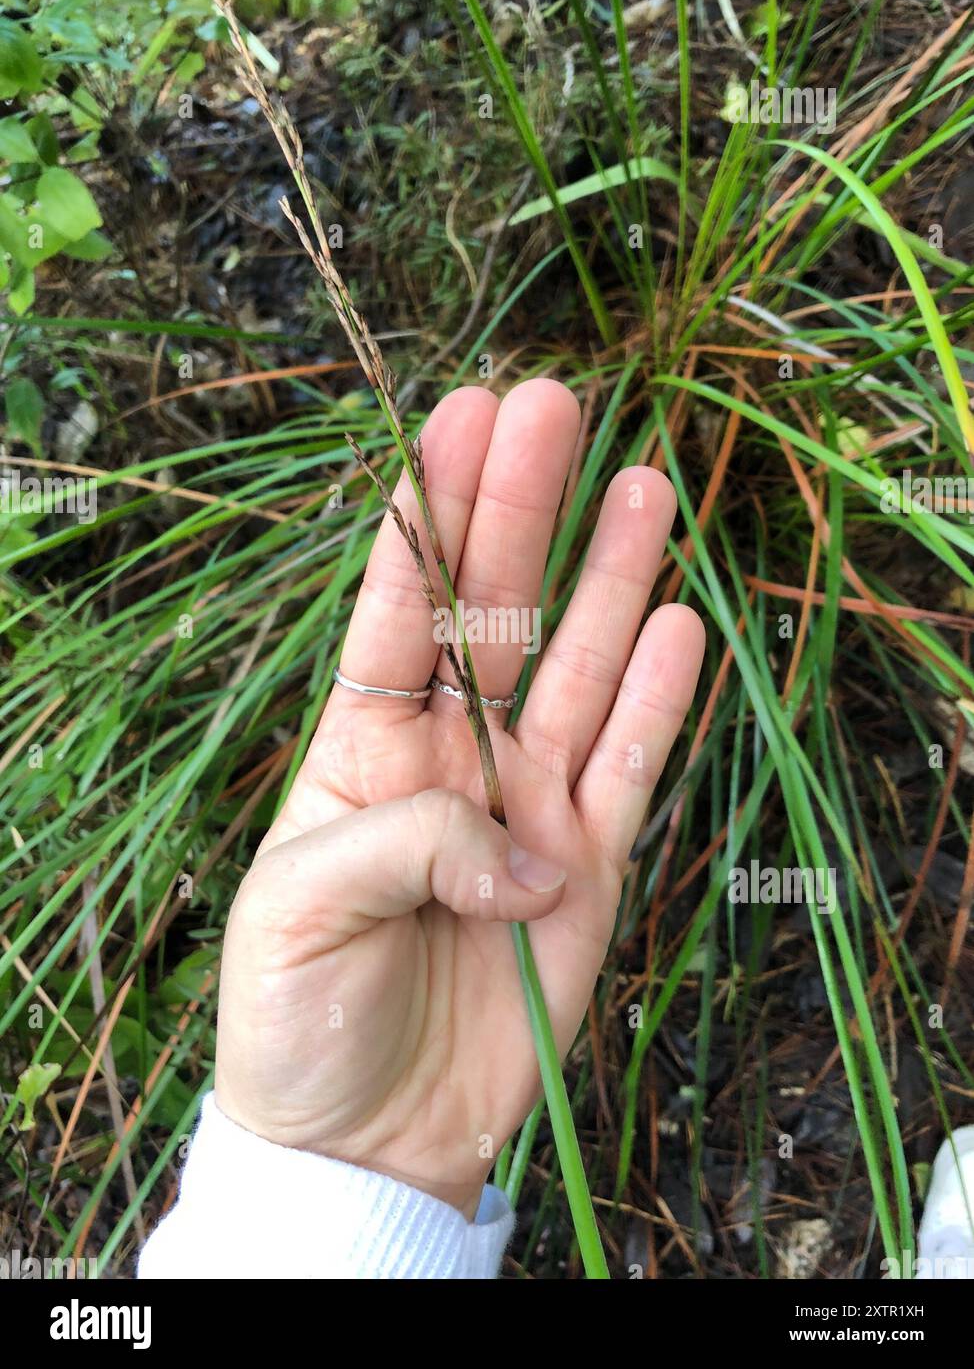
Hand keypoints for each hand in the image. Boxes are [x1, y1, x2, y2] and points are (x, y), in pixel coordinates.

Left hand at [215, 381, 704, 1216]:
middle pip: (498, 614)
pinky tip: (676, 622)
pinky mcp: (589, 866)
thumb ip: (409, 844)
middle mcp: (451, 758)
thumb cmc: (297, 1015)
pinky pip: (631, 770)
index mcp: (359, 747)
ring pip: (577, 673)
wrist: (365, 1135)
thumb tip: (525, 844)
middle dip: (523, 512)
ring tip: (642, 484)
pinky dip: (657, 703)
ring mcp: (526, 806)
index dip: (428, 517)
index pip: (399, 609)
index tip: (457, 419)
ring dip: (609, 581)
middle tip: (555, 406)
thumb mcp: (301, 911)